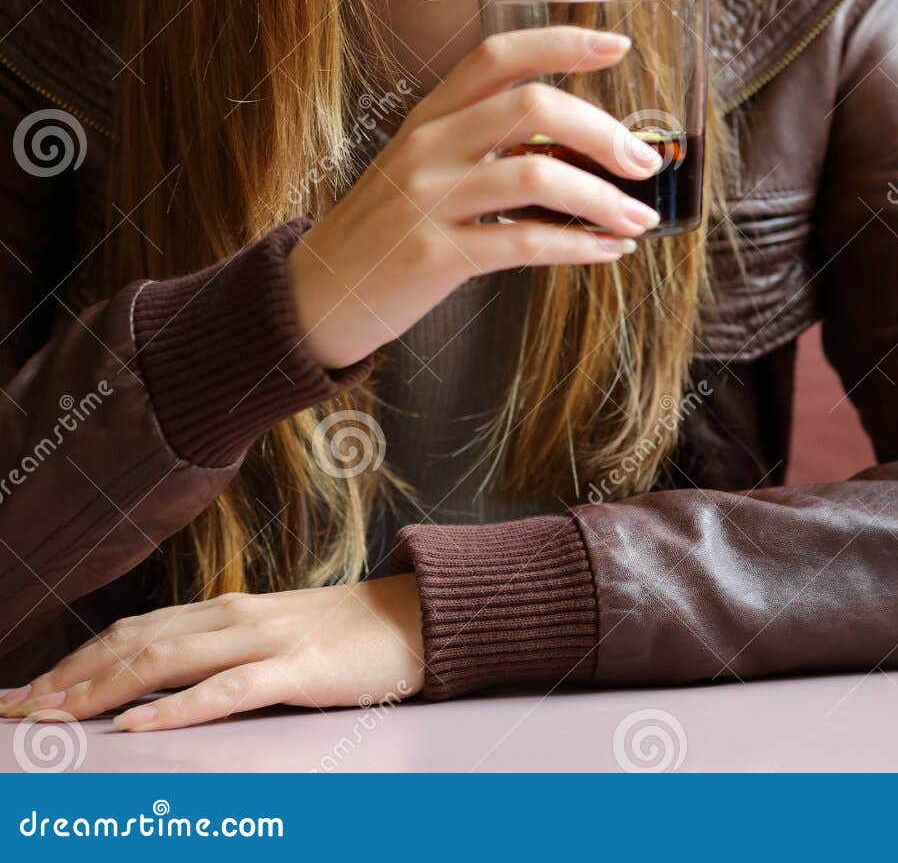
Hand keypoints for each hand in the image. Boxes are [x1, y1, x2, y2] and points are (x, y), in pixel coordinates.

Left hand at [0, 576, 424, 732]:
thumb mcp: (272, 638)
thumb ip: (218, 653)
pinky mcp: (299, 670)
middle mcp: (235, 617)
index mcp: (227, 610)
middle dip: (67, 676)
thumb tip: (152, 688)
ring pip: (167, 660)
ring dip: (101, 689)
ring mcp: (266, 640)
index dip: (73, 659)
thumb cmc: (345, 636)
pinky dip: (176, 708)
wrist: (418, 617)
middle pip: (134, 642)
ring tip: (53, 715)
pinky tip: (140, 726)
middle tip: (14, 707)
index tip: (24, 689)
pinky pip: (228, 690)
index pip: (133, 630)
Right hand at [289, 26, 665, 367]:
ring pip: (538, 176)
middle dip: (603, 131)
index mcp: (429, 115)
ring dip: (604, 198)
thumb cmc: (386, 227)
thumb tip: (580, 142)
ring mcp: (427, 199)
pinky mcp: (434, 256)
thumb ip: (482, 143)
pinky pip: (525, 242)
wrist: (315, 295)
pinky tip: (608, 250)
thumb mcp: (421, 165)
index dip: (562, 43)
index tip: (617, 46)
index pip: (498, 55)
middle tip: (645, 161)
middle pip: (531, 106)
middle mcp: (427, 147)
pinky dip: (580, 246)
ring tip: (639, 217)